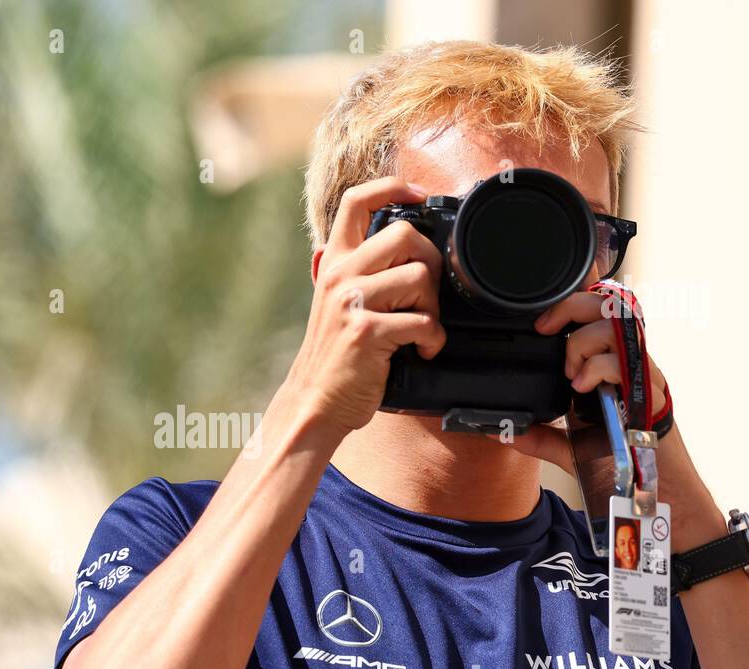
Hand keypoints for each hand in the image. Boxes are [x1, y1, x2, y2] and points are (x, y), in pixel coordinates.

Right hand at [283, 177, 446, 434]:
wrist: (315, 402)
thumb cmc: (336, 356)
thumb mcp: (337, 303)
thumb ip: (359, 272)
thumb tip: (405, 246)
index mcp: (333, 263)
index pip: (356, 201)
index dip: (394, 186)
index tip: (420, 196)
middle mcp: (339, 275)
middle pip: (406, 234)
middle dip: (431, 263)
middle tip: (427, 295)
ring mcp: (350, 301)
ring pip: (420, 278)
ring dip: (433, 308)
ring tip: (421, 330)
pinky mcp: (366, 331)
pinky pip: (423, 321)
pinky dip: (432, 340)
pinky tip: (421, 351)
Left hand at [491, 290, 669, 471]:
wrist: (649, 479)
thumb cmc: (613, 452)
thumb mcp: (566, 442)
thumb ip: (535, 434)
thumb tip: (498, 432)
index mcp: (608, 358)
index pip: (596, 310)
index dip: (571, 302)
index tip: (540, 323)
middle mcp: (626, 356)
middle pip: (608, 302)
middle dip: (573, 306)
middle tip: (547, 330)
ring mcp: (640, 368)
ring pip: (615, 324)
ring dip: (583, 342)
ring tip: (570, 374)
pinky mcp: (649, 386)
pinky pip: (624, 360)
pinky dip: (597, 368)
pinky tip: (582, 387)